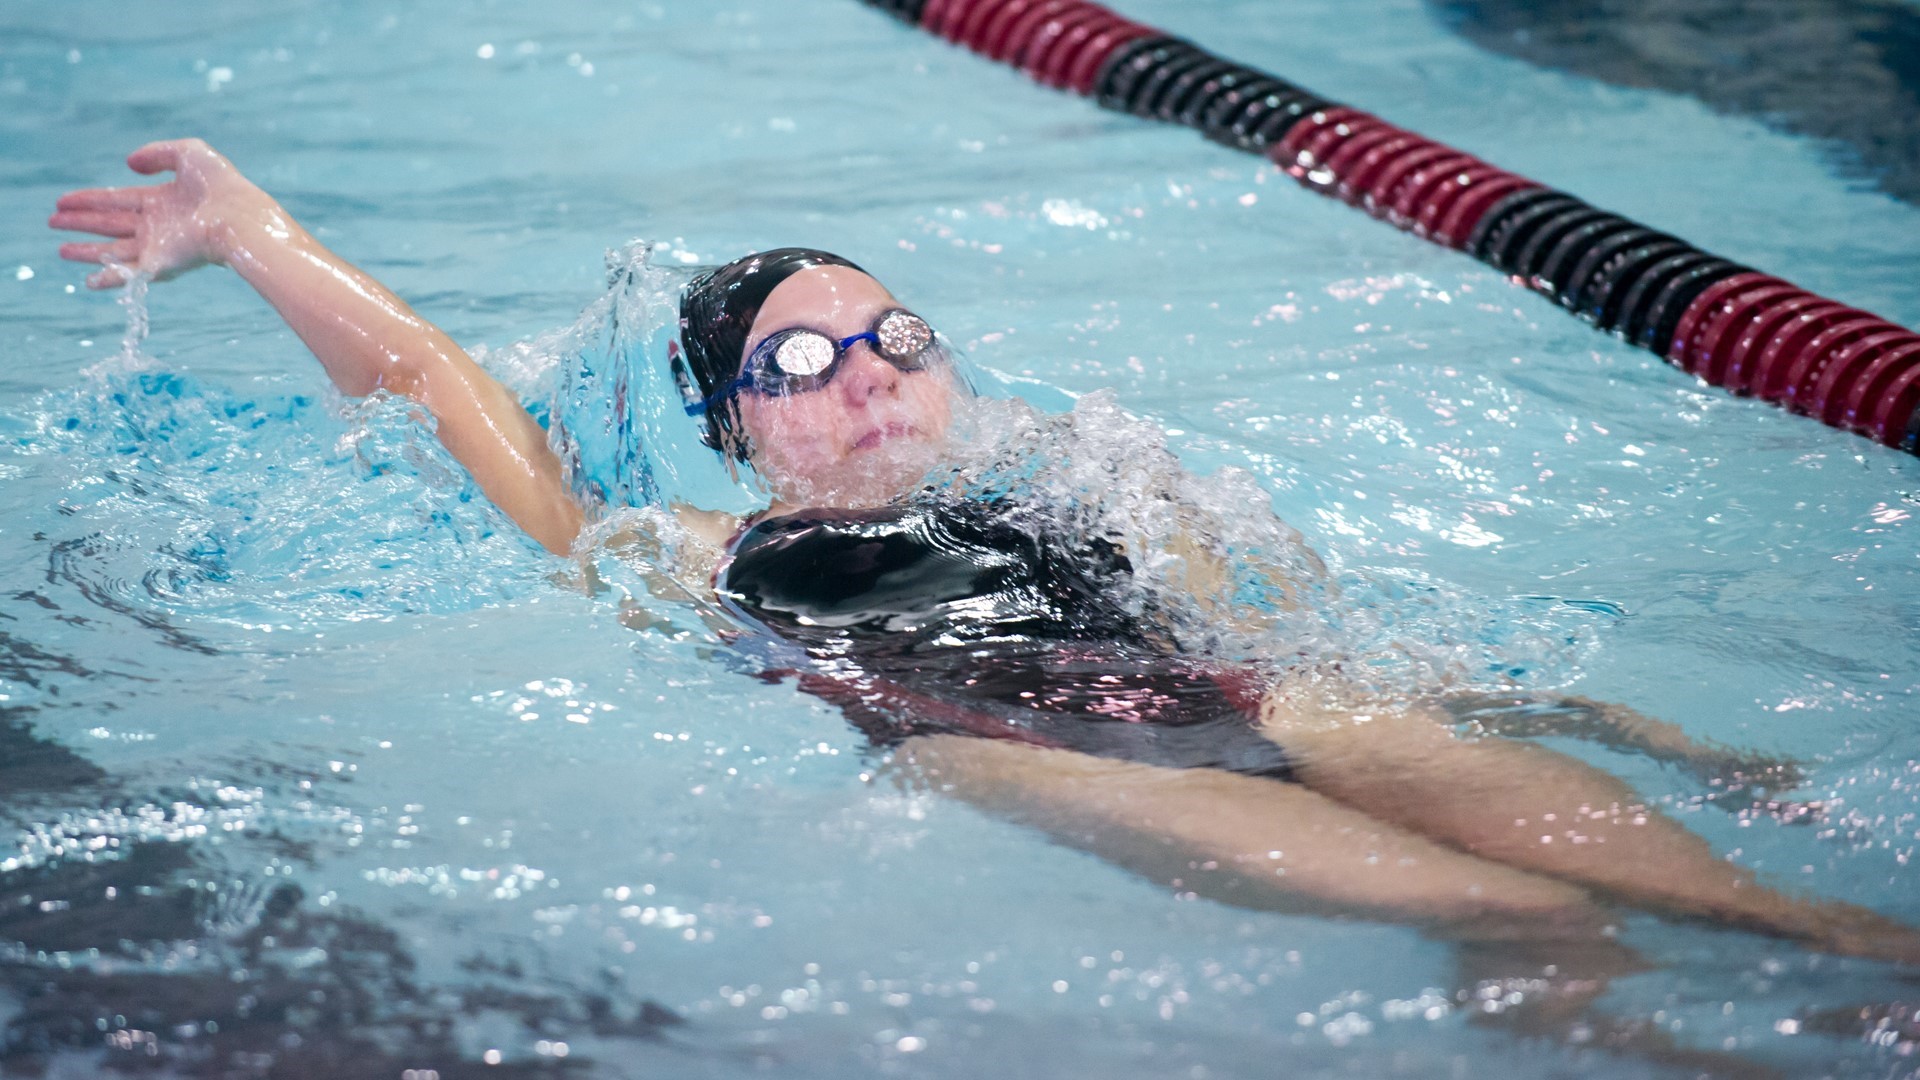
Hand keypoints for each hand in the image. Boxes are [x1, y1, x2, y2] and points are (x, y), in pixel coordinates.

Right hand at [50, 139, 271, 288]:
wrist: (236, 216)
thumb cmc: (219, 184)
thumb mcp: (188, 153)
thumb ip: (157, 153)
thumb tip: (129, 165)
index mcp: (162, 201)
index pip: (119, 201)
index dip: (90, 200)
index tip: (63, 200)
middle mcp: (158, 226)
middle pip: (110, 225)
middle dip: (80, 223)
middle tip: (52, 222)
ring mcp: (159, 247)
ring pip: (113, 251)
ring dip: (86, 251)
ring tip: (61, 251)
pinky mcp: (161, 265)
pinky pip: (129, 275)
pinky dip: (109, 278)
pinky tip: (89, 281)